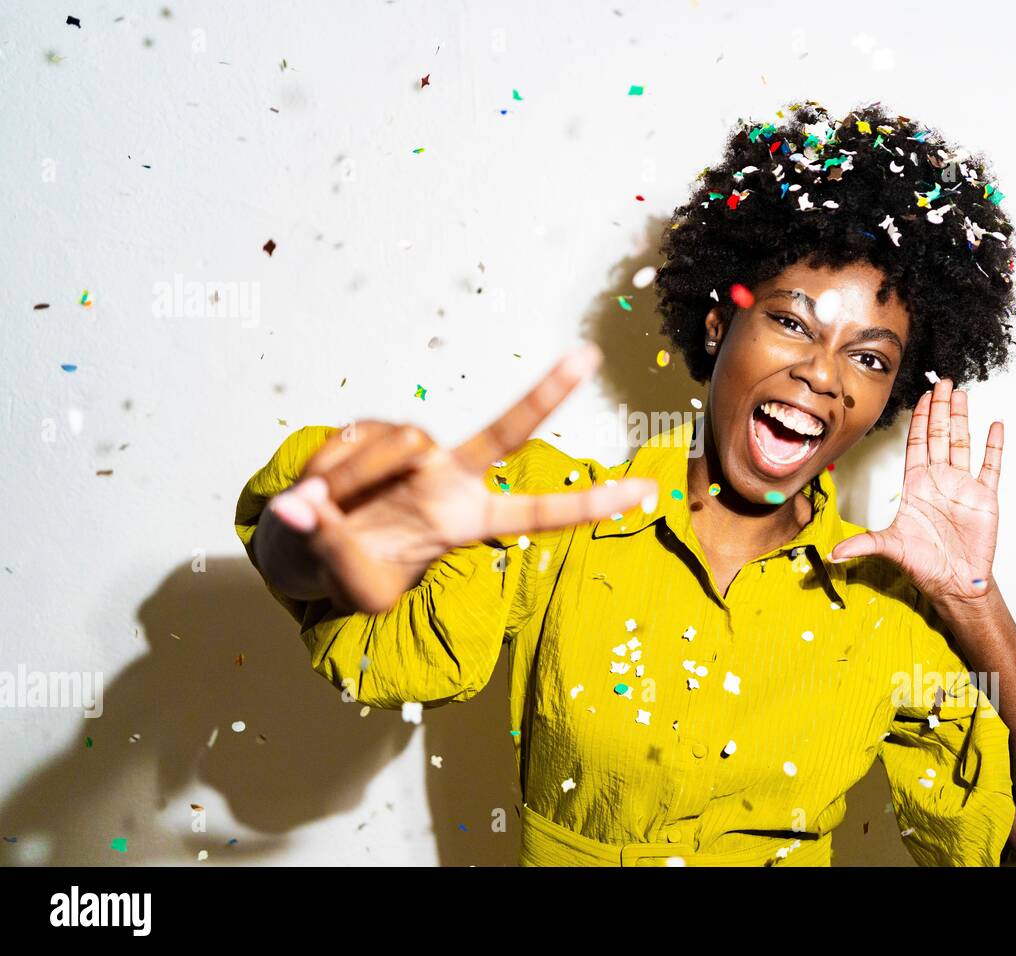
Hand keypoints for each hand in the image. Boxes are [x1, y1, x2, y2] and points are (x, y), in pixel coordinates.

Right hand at [266, 343, 658, 613]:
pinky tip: (312, 492)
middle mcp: (450, 478)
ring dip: (354, 482)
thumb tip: (302, 505)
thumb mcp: (353, 586)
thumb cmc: (346, 572)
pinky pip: (353, 444)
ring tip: (323, 512)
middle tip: (589, 357)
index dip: (590, 505)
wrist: (302, 549)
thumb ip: (333, 548)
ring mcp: (414, 450)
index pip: (538, 514)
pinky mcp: (373, 429)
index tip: (645, 492)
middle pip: (505, 434)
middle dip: (547, 394)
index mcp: (466, 523)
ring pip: (400, 446)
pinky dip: (328, 473)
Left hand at [827, 379, 1002, 603]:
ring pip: (963, 443)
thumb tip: (833, 554)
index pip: (917, 444)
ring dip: (962, 418)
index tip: (921, 397)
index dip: (919, 420)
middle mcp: (939, 480)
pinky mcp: (984, 498)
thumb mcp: (890, 549)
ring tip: (961, 393)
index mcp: (917, 485)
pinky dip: (993, 446)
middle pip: (940, 436)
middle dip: (939, 409)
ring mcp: (963, 486)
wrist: (955, 584)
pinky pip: (990, 466)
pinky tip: (994, 426)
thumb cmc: (923, 565)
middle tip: (941, 381)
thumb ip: (864, 545)